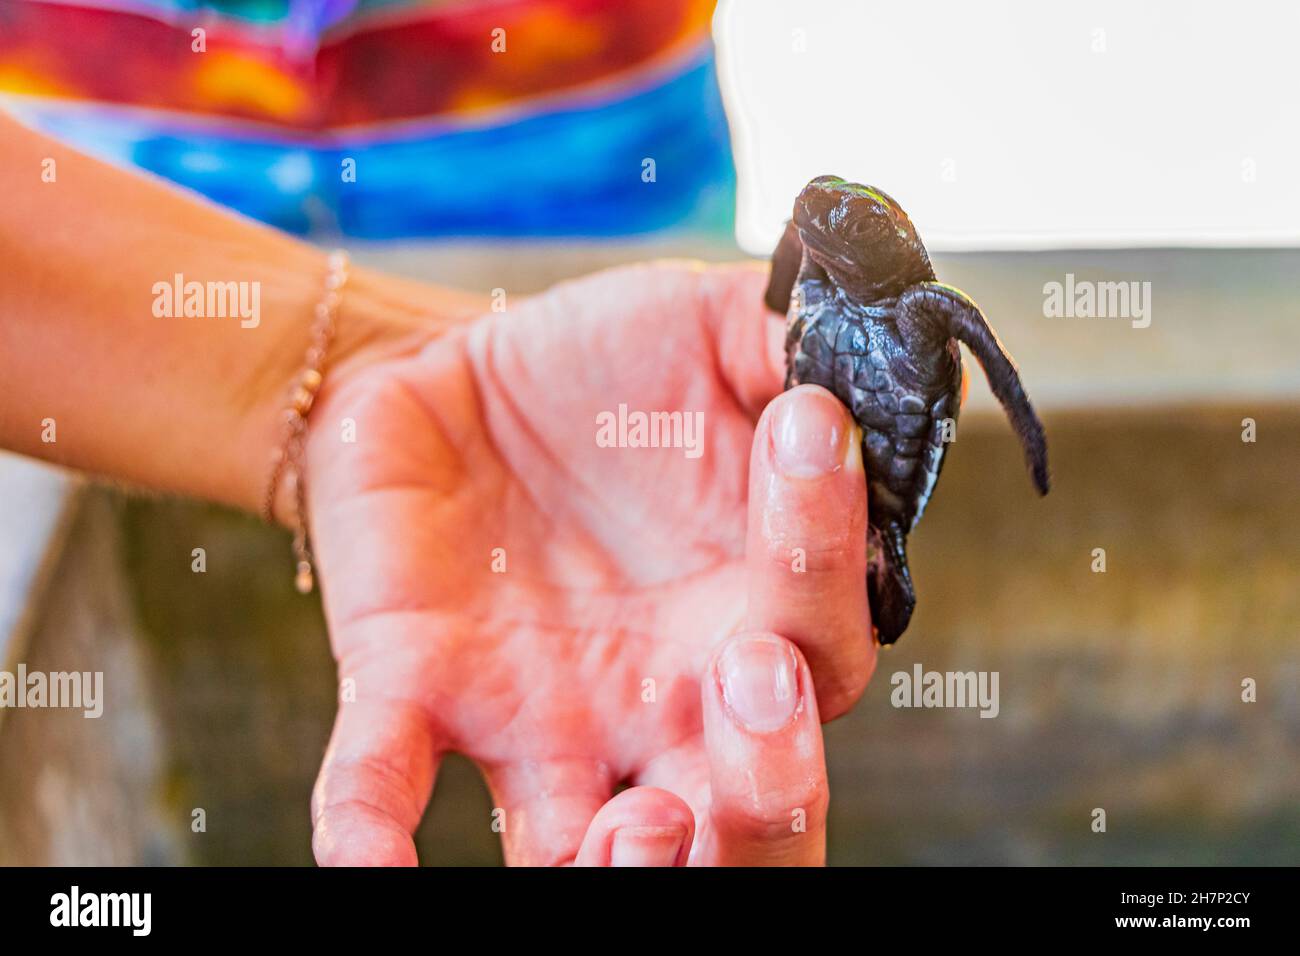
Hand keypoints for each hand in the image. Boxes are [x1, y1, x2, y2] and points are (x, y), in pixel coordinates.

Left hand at [304, 262, 873, 864]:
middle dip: (763, 806)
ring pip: (579, 853)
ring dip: (613, 865)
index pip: (820, 651)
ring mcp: (533, 716)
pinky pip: (384, 786)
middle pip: (736, 822)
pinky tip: (364, 868)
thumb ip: (789, 345)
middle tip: (754, 694)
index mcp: (742, 620)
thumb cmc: (605, 364)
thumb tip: (880, 359)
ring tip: (631, 836)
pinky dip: (369, 834)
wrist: (453, 373)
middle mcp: (653, 702)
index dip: (825, 567)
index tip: (804, 440)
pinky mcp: (413, 689)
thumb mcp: (709, 332)